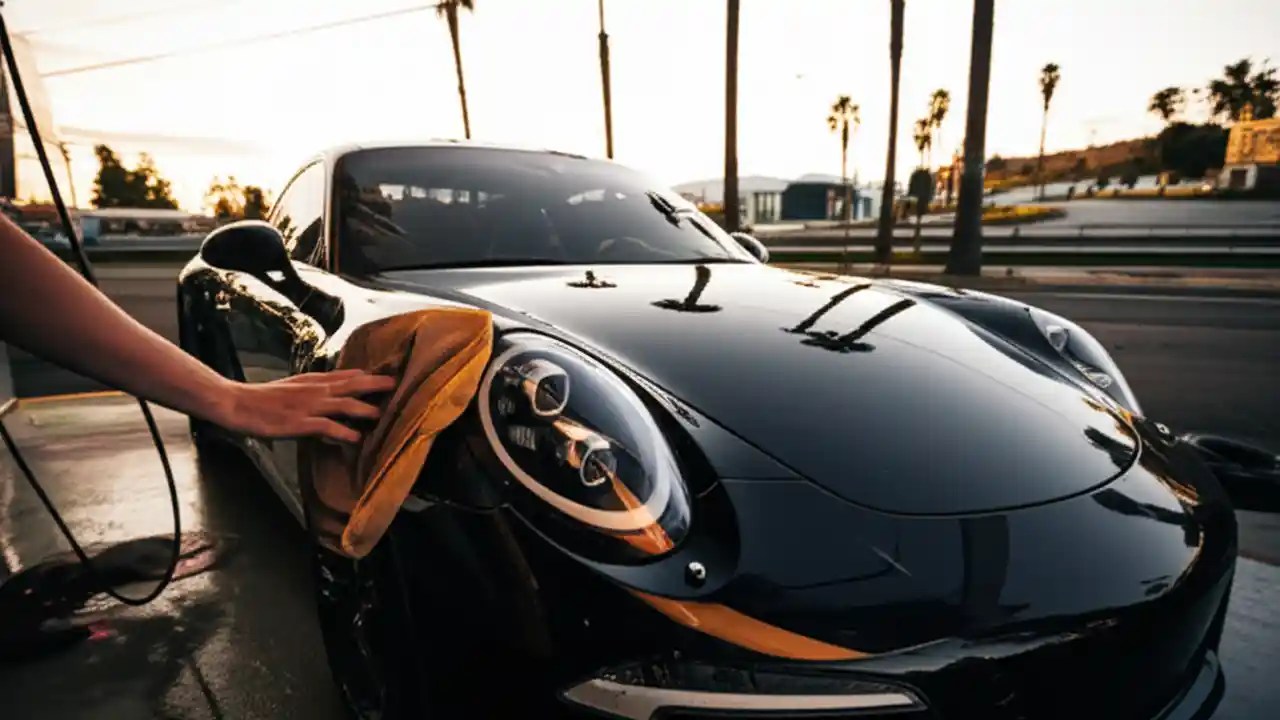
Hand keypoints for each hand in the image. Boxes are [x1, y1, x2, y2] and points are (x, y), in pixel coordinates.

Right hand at [209, 370, 397, 442]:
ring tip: (382, 414)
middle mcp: (314, 389)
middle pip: (351, 384)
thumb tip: (337, 389)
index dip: (368, 375)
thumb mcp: (293, 386)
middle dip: (375, 384)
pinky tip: (355, 438)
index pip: (346, 375)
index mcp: (313, 381)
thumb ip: (316, 388)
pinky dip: (342, 432)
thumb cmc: (263, 398)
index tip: (389, 374)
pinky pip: (326, 426)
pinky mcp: (299, 421)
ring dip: (364, 408)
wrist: (236, 402)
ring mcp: (307, 405)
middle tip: (396, 384)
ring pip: (343, 403)